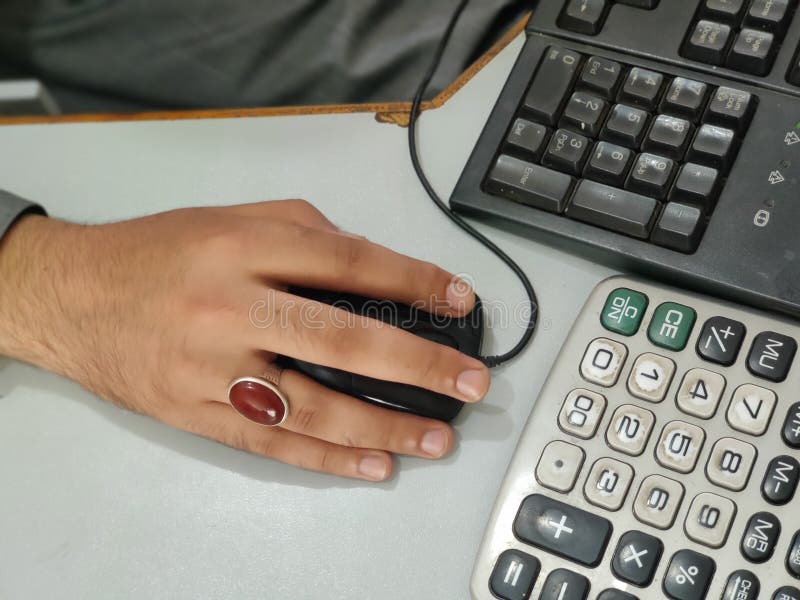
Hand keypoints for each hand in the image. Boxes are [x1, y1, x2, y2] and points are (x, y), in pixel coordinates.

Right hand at [0, 200, 489, 479]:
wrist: (71, 297)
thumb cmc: (157, 252)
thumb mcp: (229, 217)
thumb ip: (301, 232)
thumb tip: (368, 264)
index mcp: (243, 246)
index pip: (348, 262)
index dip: (413, 280)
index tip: (457, 300)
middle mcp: (231, 306)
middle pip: (341, 338)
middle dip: (416, 364)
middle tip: (469, 382)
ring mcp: (212, 367)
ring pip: (311, 404)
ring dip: (382, 424)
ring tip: (436, 436)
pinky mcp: (196, 412)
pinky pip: (271, 441)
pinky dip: (327, 455)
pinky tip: (373, 462)